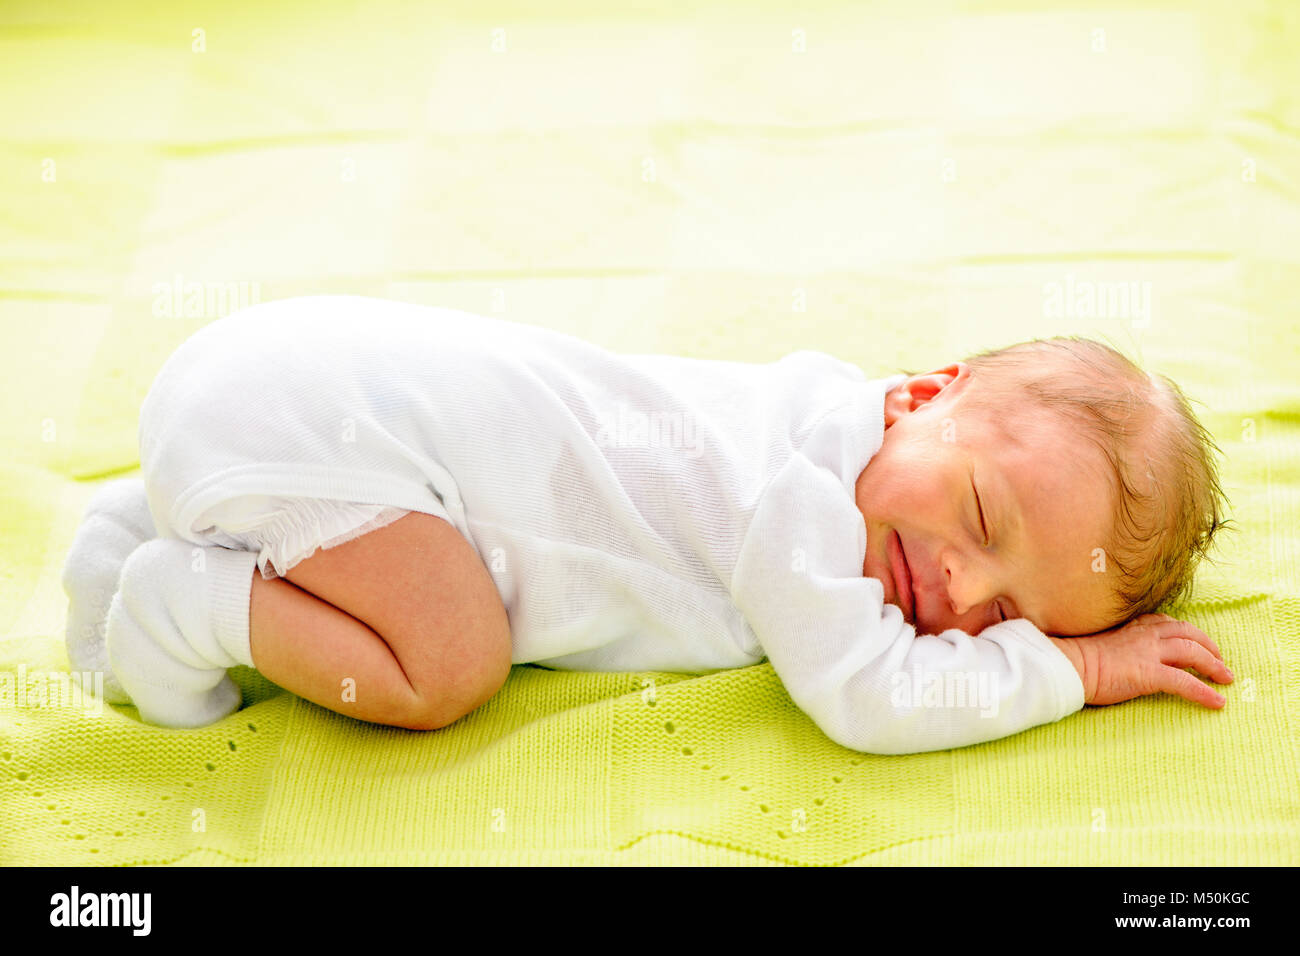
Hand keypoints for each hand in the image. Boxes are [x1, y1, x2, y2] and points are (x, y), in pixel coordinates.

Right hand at [1047, 613, 1233, 707]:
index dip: (1186, 632)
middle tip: (1220, 661)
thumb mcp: (1098, 643)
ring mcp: (1149, 653)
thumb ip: (1115, 644)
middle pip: (1188, 634)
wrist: (1066, 666)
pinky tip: (1217, 703)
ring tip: (1225, 679)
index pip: (1167, 623)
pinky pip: (1185, 683)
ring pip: (1193, 653)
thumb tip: (1115, 655)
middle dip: (1208, 646)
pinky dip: (1204, 692)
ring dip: (1213, 666)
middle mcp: (1145, 635)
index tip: (1195, 641)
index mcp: (1132, 626)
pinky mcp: (1149, 675)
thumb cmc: (1073, 658)